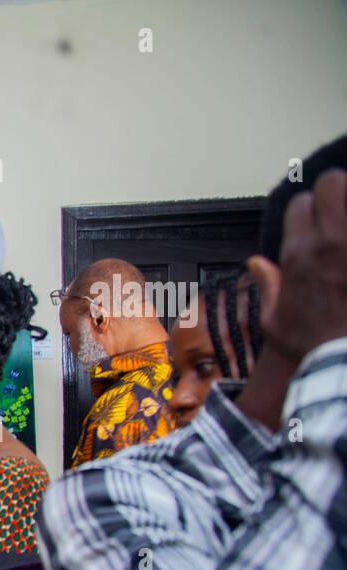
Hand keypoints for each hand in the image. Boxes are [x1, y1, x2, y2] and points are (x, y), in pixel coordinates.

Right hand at [263, 168, 346, 361]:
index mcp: (296, 255)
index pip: (302, 203)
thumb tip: (257, 264)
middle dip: (338, 189)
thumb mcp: (273, 321)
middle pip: (333, 182)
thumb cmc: (309, 346)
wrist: (338, 361)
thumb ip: (267, 286)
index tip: (317, 219)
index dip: (310, 209)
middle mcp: (327, 242)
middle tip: (342, 204)